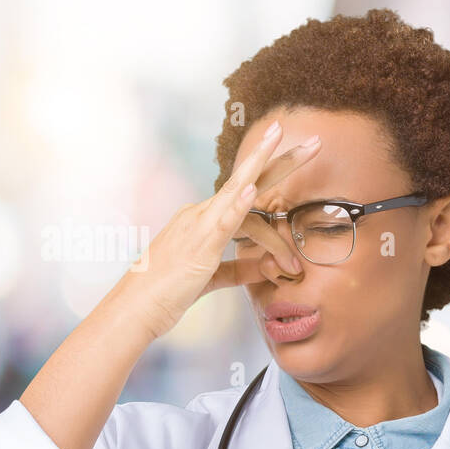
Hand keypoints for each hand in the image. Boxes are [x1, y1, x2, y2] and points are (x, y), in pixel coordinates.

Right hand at [120, 120, 320, 338]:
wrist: (135, 308)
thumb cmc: (168, 294)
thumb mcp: (213, 278)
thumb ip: (241, 269)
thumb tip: (267, 267)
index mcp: (205, 220)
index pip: (249, 204)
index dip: (277, 219)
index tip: (296, 243)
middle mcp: (201, 213)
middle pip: (248, 180)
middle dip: (281, 159)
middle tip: (314, 142)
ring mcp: (199, 224)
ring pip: (239, 188)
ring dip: (265, 163)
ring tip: (288, 140)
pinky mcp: (198, 244)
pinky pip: (222, 219)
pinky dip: (239, 203)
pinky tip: (254, 188)